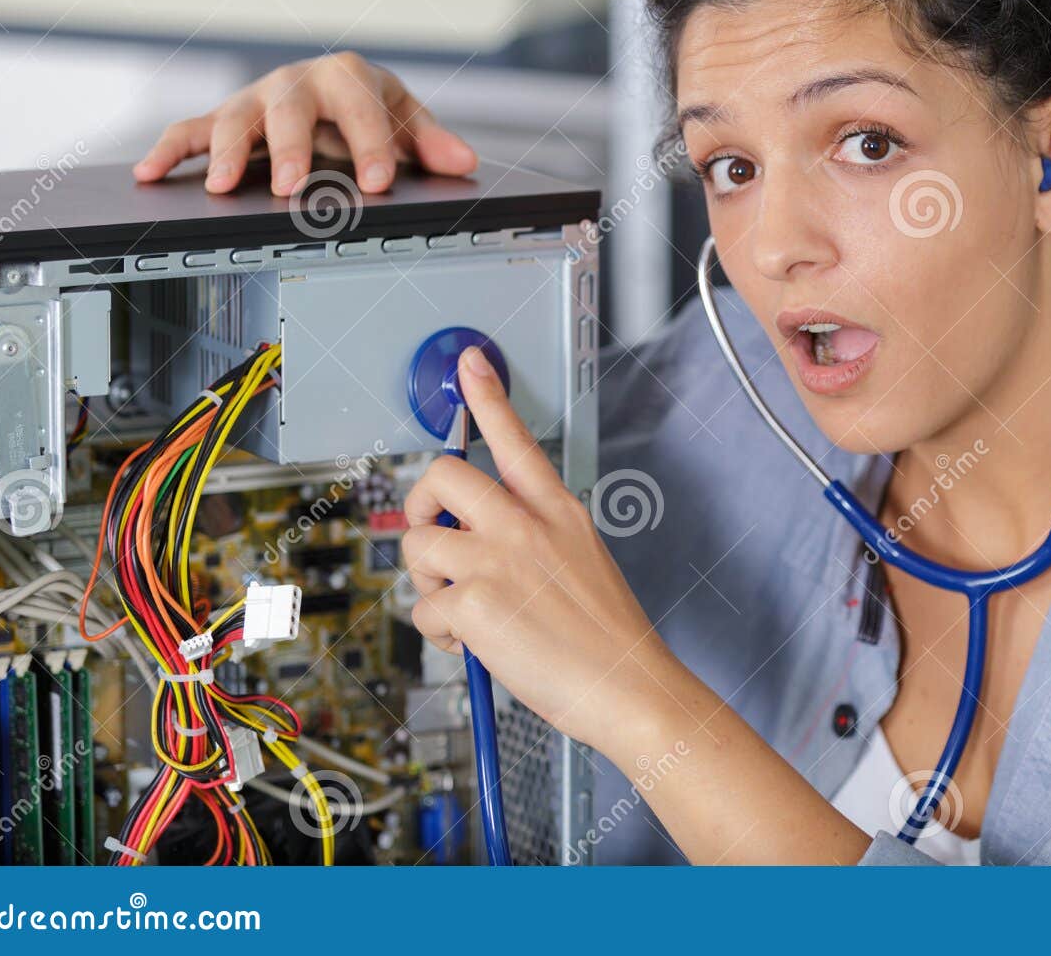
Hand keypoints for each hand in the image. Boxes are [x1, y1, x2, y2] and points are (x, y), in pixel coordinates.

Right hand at [134, 51, 476, 195]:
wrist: (337, 90)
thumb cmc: (372, 109)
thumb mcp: (407, 122)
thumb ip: (432, 143)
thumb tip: (463, 161)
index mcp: (350, 78)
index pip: (362, 109)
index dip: (372, 146)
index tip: (380, 182)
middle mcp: (299, 83)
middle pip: (290, 108)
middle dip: (291, 147)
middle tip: (293, 185)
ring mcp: (259, 100)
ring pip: (236, 118)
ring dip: (227, 151)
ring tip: (223, 186)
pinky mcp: (226, 119)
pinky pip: (190, 130)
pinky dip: (169, 150)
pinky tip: (151, 173)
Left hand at [400, 346, 682, 756]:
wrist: (631, 688)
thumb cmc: (609, 639)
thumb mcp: (584, 562)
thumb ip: (534, 540)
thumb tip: (479, 545)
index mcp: (558, 511)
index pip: (517, 438)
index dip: (488, 396)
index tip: (472, 363)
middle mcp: (526, 525)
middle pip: (441, 476)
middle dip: (420, 506)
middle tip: (432, 537)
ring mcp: (498, 558)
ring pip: (419, 545)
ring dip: (427, 583)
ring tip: (460, 610)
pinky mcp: (474, 601)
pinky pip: (424, 608)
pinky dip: (441, 634)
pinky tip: (475, 645)